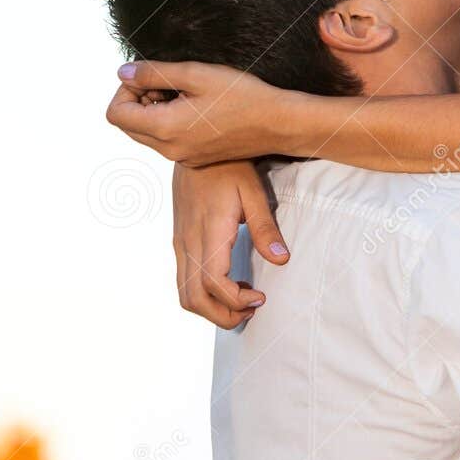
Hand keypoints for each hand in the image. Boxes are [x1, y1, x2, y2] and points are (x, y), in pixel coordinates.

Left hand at [106, 60, 291, 165]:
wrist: (276, 124)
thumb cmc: (241, 96)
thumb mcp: (195, 74)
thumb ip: (154, 73)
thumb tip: (123, 73)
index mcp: (164, 128)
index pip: (115, 114)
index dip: (125, 90)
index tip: (149, 76)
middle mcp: (168, 149)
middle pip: (127, 126)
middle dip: (137, 100)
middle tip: (165, 83)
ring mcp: (181, 158)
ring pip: (146, 134)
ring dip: (153, 111)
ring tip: (182, 94)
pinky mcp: (194, 158)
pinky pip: (166, 141)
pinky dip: (168, 123)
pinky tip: (195, 108)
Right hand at [171, 160, 288, 328]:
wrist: (196, 144)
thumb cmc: (227, 165)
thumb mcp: (253, 191)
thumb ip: (265, 227)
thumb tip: (281, 259)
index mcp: (208, 232)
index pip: (213, 283)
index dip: (235, 301)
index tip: (260, 298)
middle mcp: (188, 241)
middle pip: (193, 298)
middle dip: (222, 315)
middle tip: (251, 310)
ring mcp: (180, 242)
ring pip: (184, 293)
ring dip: (211, 307)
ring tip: (240, 300)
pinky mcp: (178, 239)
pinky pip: (183, 279)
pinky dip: (202, 293)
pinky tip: (227, 283)